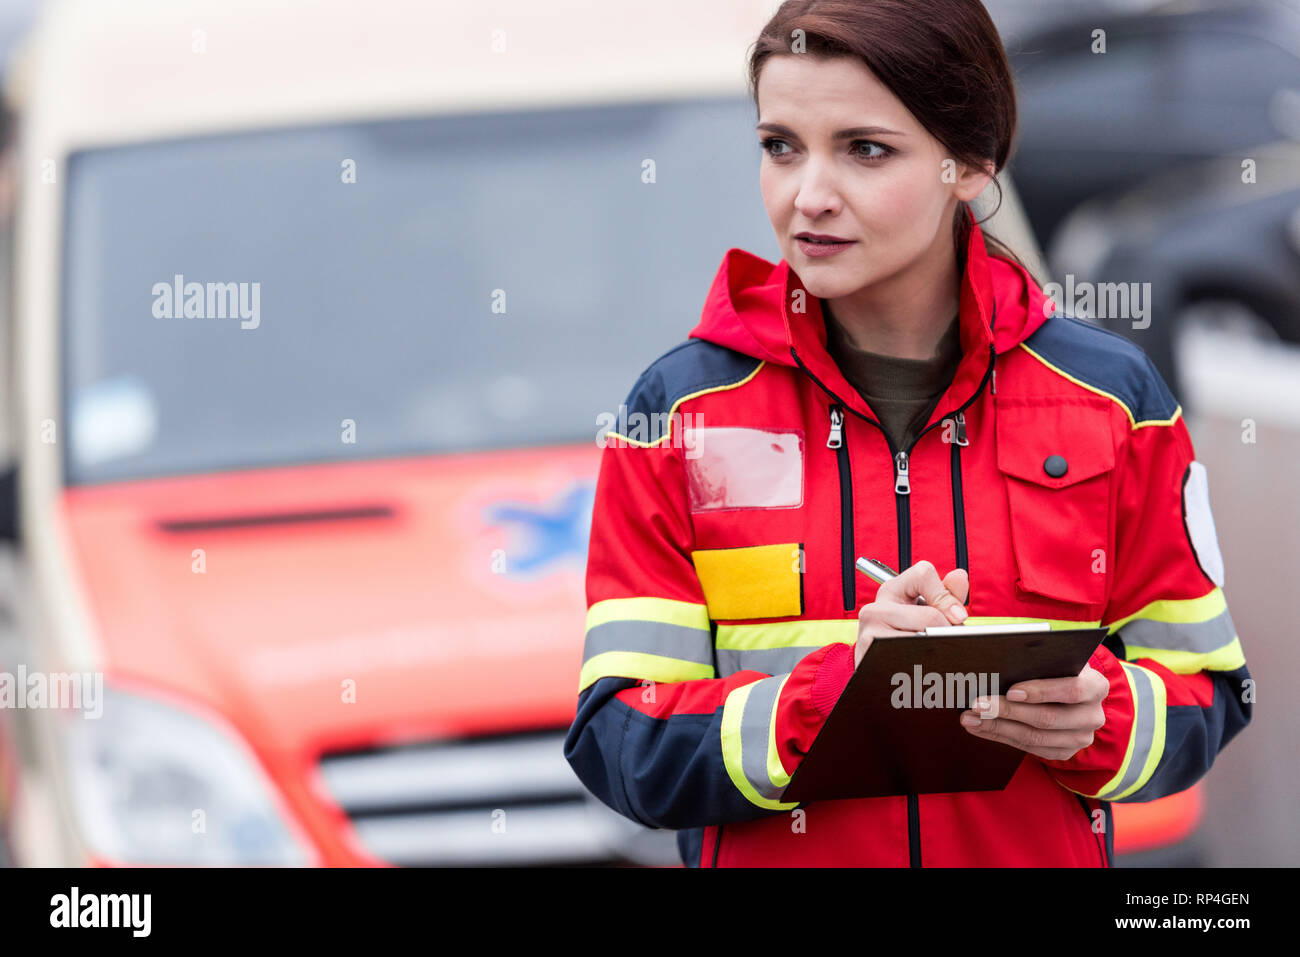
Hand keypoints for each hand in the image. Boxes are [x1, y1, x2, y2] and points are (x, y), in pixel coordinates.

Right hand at [853, 560, 968, 667]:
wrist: (877, 664)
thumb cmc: (906, 632)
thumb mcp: (924, 609)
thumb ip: (946, 594)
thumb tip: (960, 576)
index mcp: (892, 590)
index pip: (923, 574)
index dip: (946, 595)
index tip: (957, 616)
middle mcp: (877, 608)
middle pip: (930, 617)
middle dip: (946, 632)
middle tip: (946, 641)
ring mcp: (871, 632)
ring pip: (923, 641)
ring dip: (937, 650)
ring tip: (932, 651)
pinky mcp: (871, 655)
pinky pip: (912, 659)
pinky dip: (924, 662)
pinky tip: (920, 663)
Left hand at [959, 664, 1109, 760]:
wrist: (1073, 694)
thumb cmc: (1057, 668)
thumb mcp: (1055, 657)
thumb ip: (1035, 655)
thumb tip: (995, 649)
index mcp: (1096, 685)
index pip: (1072, 690)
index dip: (1041, 691)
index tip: (1010, 690)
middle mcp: (1092, 715)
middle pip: (1048, 718)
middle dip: (1008, 711)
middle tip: (978, 704)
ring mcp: (1080, 737)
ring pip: (1035, 737)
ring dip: (997, 727)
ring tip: (970, 717)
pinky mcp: (1064, 751)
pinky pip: (1029, 748)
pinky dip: (999, 736)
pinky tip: (978, 726)